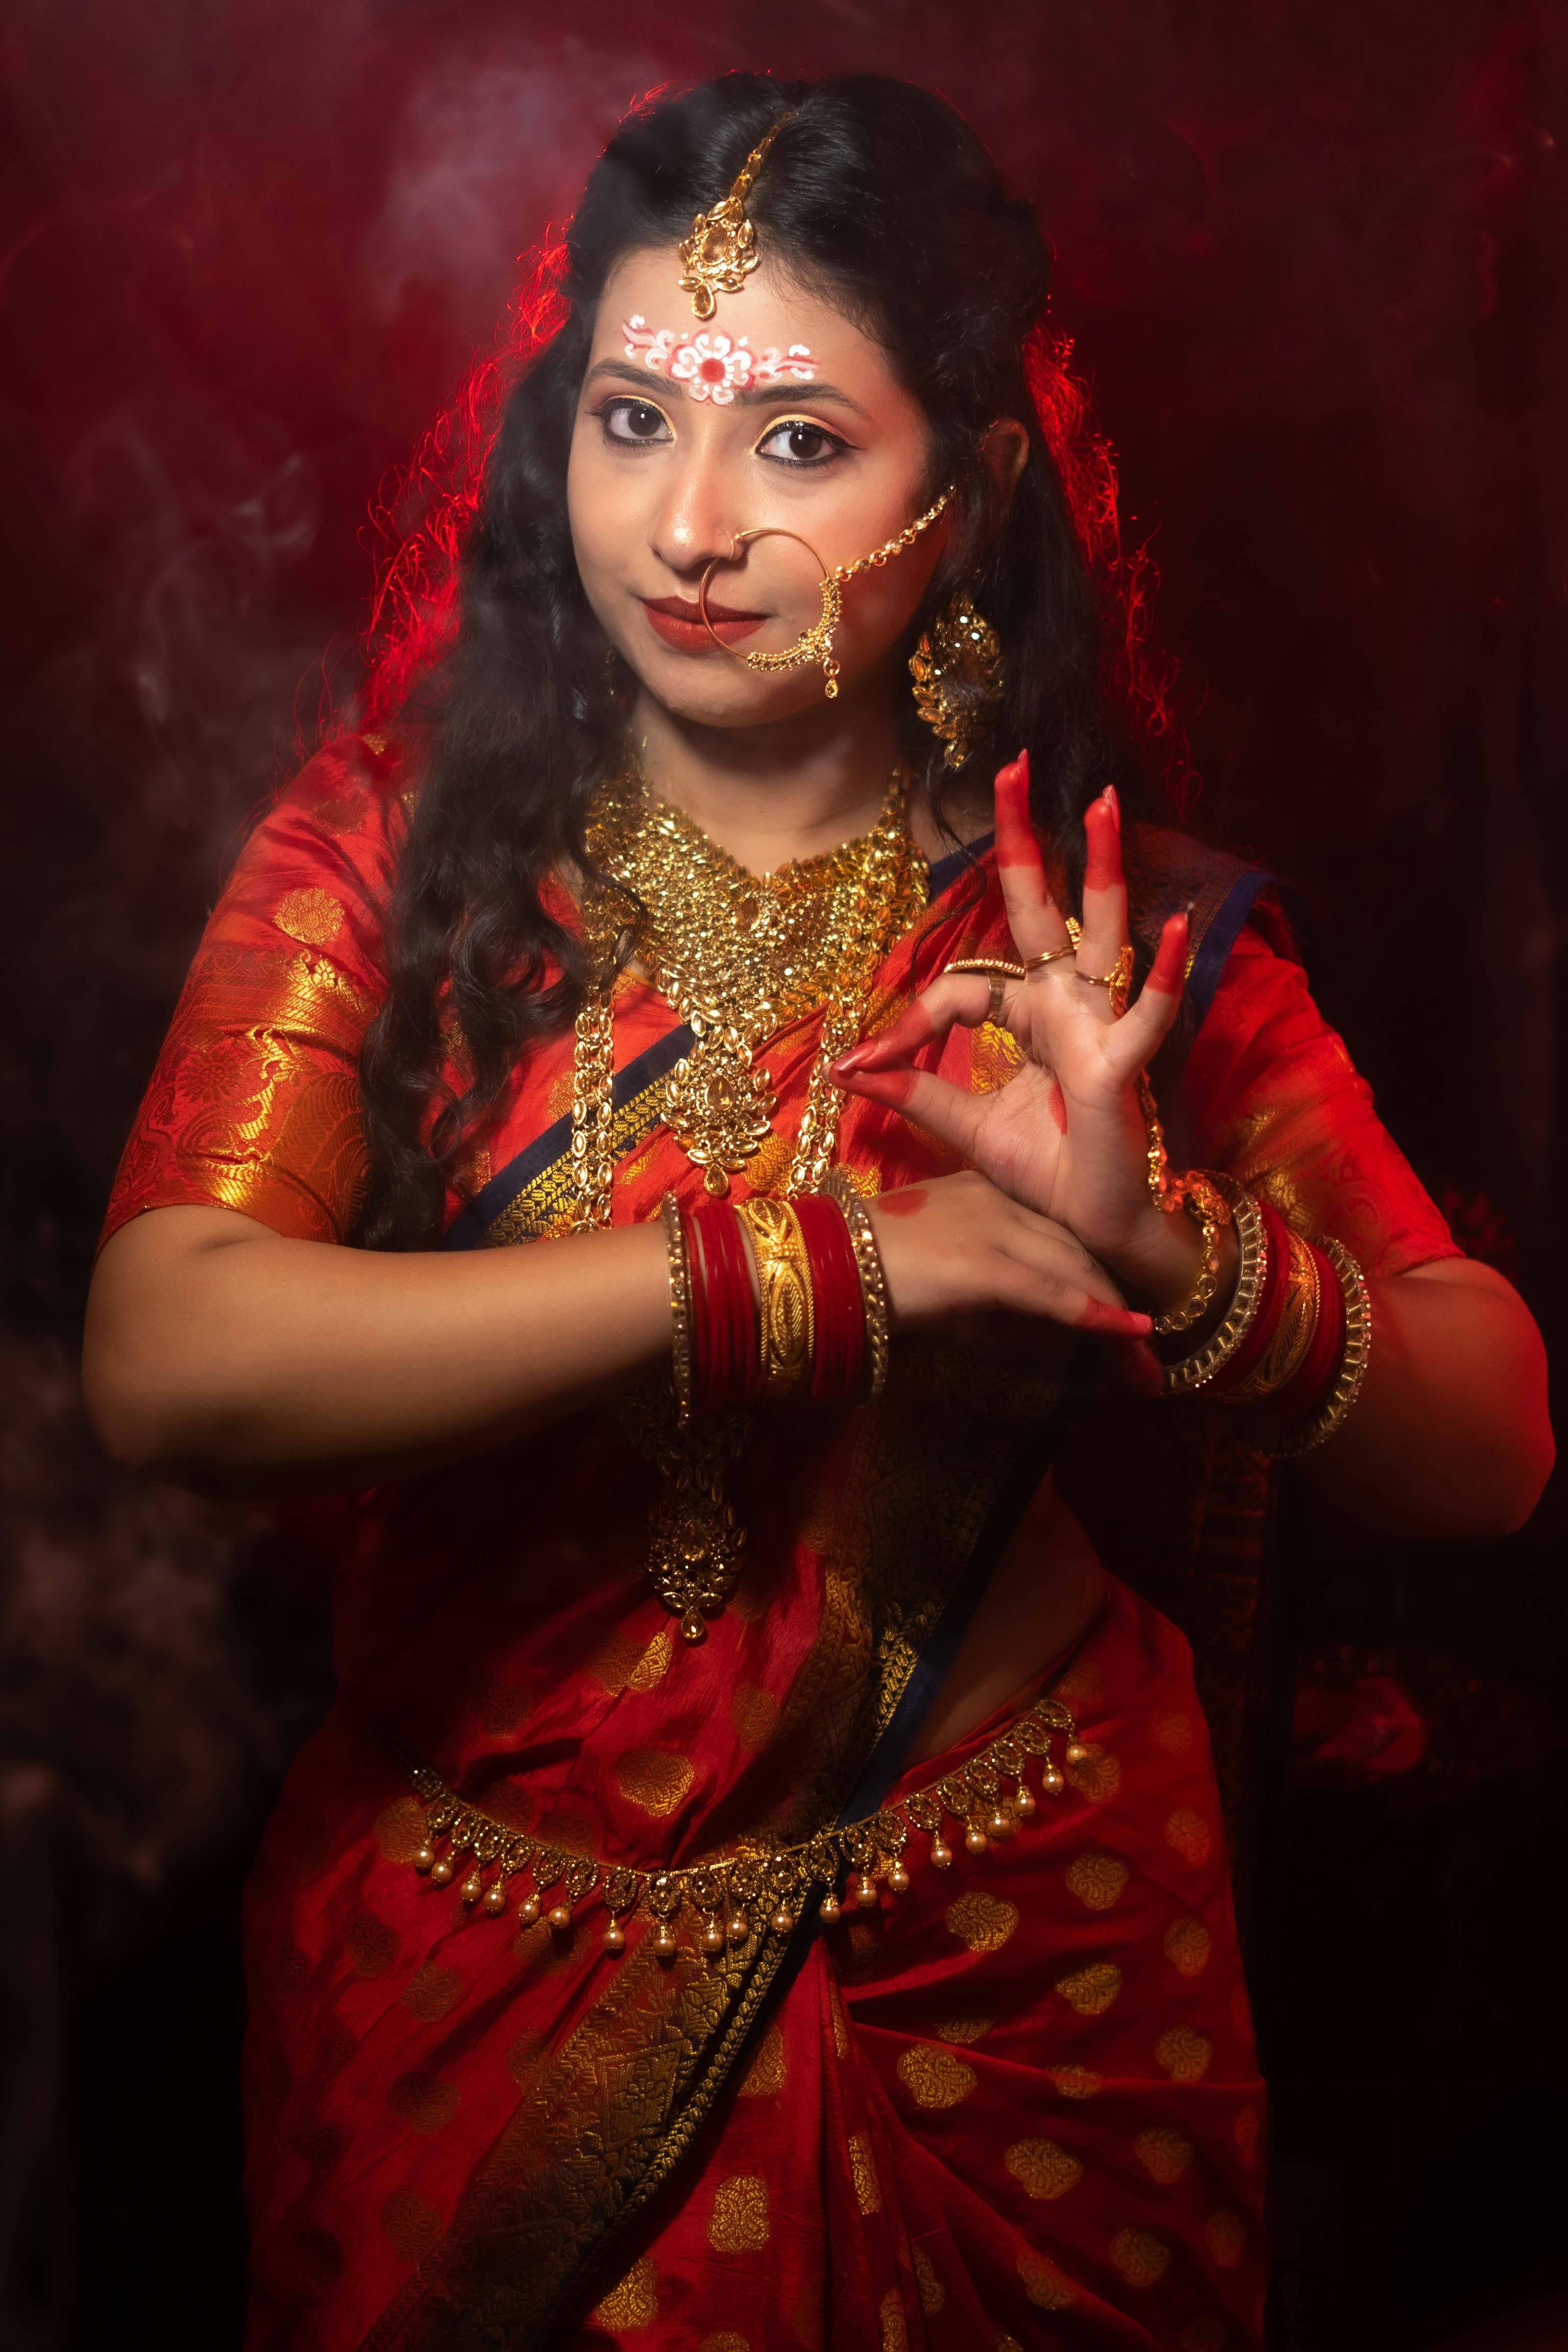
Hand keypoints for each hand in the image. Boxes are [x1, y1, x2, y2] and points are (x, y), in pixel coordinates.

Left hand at [832, 753, 1200, 1312]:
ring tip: (1103, 802)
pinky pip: (1146, 1013)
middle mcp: (1065, 1006)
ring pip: (1100, 935)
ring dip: (1103, 869)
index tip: (858, 1065)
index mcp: (1027, 1015)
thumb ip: (915, 1094)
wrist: (1089, 1228)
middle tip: (1012, 766)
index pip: (959, 989)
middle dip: (1025, 841)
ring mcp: (1099, 1028)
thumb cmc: (1043, 1172)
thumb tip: (846, 1072)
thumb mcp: (963, 1127)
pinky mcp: (1121, 1067)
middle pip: (1040, 911)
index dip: (905, 1023)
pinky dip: (1161, 973)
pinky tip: (1173, 925)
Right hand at [865, 1170, 1151, 1338]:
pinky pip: (1051, 1291)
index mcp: (981, 1194)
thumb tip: (1020, 1332)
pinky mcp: (981, 1262)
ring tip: (1147, 1364)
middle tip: (1149, 1353)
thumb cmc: (862, 1273)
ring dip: (1116, 1318)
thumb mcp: (932, 1274)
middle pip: (1076, 1251)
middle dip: (1117, 1302)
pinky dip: (1093, 1314)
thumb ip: (977, 1293)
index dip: (1094, 1278)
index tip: (1124, 1318)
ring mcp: (990, 1227)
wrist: (816, 1263)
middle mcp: (994, 1201)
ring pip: (1074, 1270)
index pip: (1056, 1236)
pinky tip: (1127, 1334)